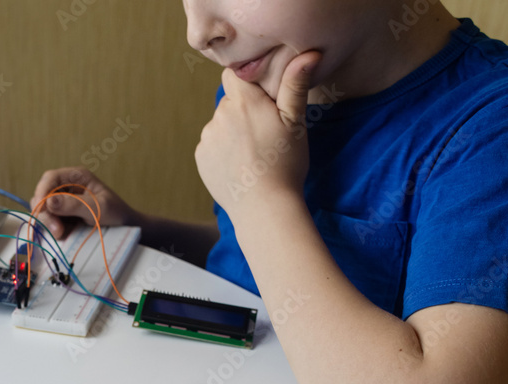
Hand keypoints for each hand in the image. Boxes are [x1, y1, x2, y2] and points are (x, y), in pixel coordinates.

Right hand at [30, 167, 138, 238]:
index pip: (50, 178)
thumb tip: (49, 201)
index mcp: (76, 177)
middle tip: (57, 230)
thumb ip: (75, 204)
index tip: (41, 207)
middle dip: (45, 213)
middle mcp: (66, 188)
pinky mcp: (61, 218)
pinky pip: (48, 222)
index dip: (42, 190)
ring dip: (48, 224)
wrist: (124, 228)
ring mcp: (62, 204)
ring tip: (62, 234)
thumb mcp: (98, 207)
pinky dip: (51, 230)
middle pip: (43, 196)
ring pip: (43, 211)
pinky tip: (63, 235)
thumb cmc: (116, 212)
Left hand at [194, 51, 321, 221]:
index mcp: (242, 102)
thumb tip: (307, 53)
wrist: (264, 206)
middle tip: (264, 133)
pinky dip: (223, 151)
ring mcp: (207, 137)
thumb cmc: (285, 164)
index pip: (234, 75)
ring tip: (253, 154)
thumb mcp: (295, 122)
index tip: (260, 97)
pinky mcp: (200, 157)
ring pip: (220, 125)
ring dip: (233, 132)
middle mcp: (219, 115)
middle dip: (243, 111)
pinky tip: (240, 165)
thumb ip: (295, 85)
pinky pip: (211, 145)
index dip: (247, 82)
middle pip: (229, 102)